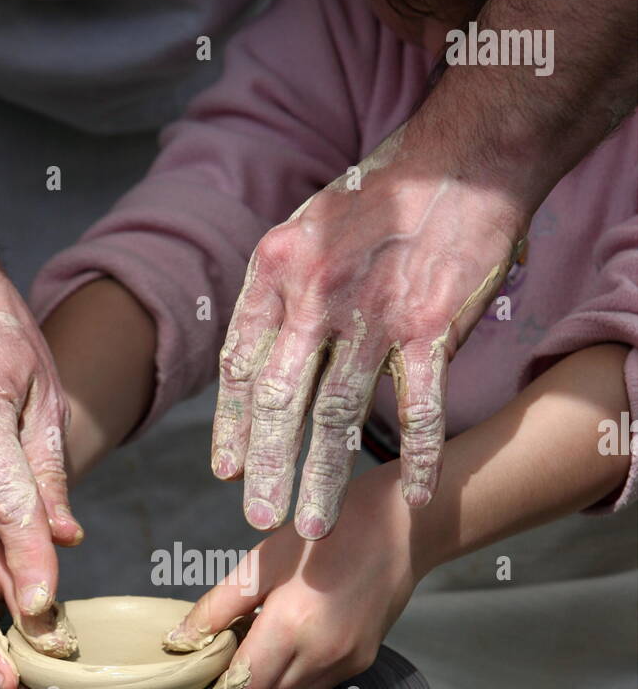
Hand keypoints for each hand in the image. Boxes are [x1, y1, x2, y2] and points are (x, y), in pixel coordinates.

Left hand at [170, 459, 423, 688]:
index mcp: (292, 626)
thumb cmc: (326, 534)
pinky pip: (318, 684)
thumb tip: (179, 641)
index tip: (206, 673)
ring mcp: (347, 661)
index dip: (219, 686)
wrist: (399, 526)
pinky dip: (299, 673)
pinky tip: (296, 637)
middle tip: (234, 645)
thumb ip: (218, 607)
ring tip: (266, 636)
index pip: (242, 686)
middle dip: (243, 681)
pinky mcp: (363, 660)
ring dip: (272, 679)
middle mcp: (322, 653)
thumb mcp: (262, 562)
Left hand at [212, 122, 524, 538]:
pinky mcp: (429, 328)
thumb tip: (251, 360)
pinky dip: (420, 456)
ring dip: (323, 479)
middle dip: (266, 468)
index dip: (230, 425)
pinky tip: (417, 494)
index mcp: (275, 271)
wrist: (461, 160)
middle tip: (259, 519)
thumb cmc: (378, 199)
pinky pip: (420, 407)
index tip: (227, 471)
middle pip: (278, 401)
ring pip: (336, 416)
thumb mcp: (302, 228)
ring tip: (313, 528)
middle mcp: (315, 296)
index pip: (239, 364)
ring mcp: (373, 315)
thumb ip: (275, 293)